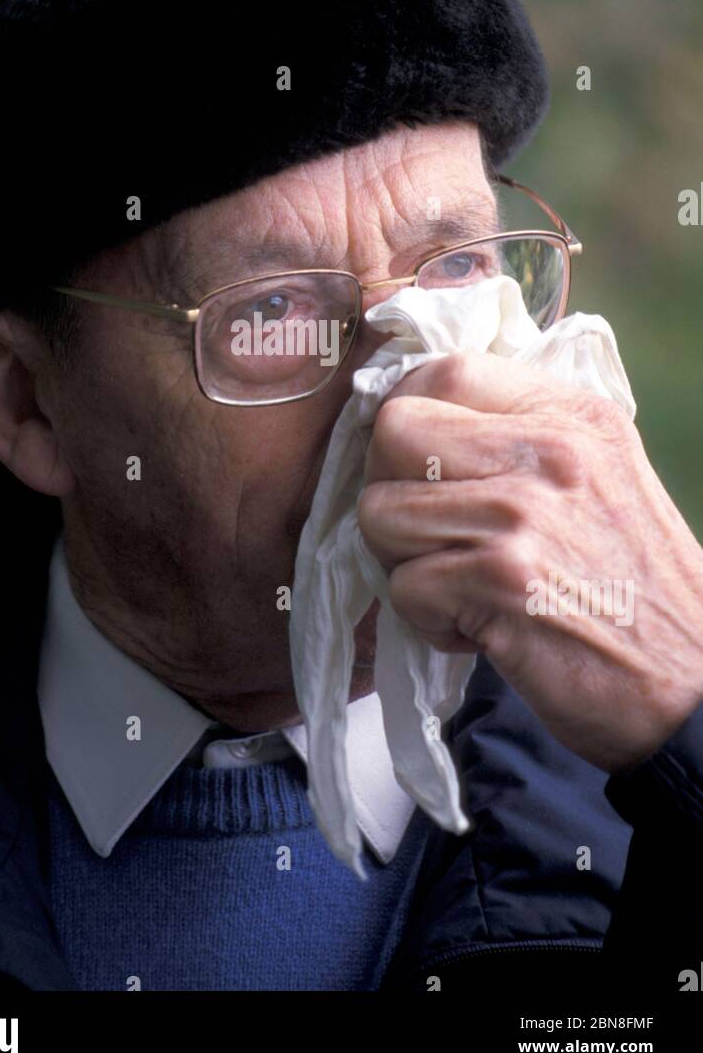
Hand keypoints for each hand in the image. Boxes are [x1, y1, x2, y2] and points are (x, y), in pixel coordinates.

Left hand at [357, 351, 702, 773]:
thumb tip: (420, 412)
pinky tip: (479, 627)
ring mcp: (522, 512)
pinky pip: (402, 586)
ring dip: (403, 561)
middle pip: (394, 431)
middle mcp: (548, 451)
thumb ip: (520, 432)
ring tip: (456, 582)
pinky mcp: (500, 579)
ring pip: (380, 511)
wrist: (687, 680)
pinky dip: (428, 620)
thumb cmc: (630, 581)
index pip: (443, 371)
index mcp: (570, 414)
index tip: (417, 465)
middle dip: (390, 487)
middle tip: (428, 531)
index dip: (408, 415)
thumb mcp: (598, 472)